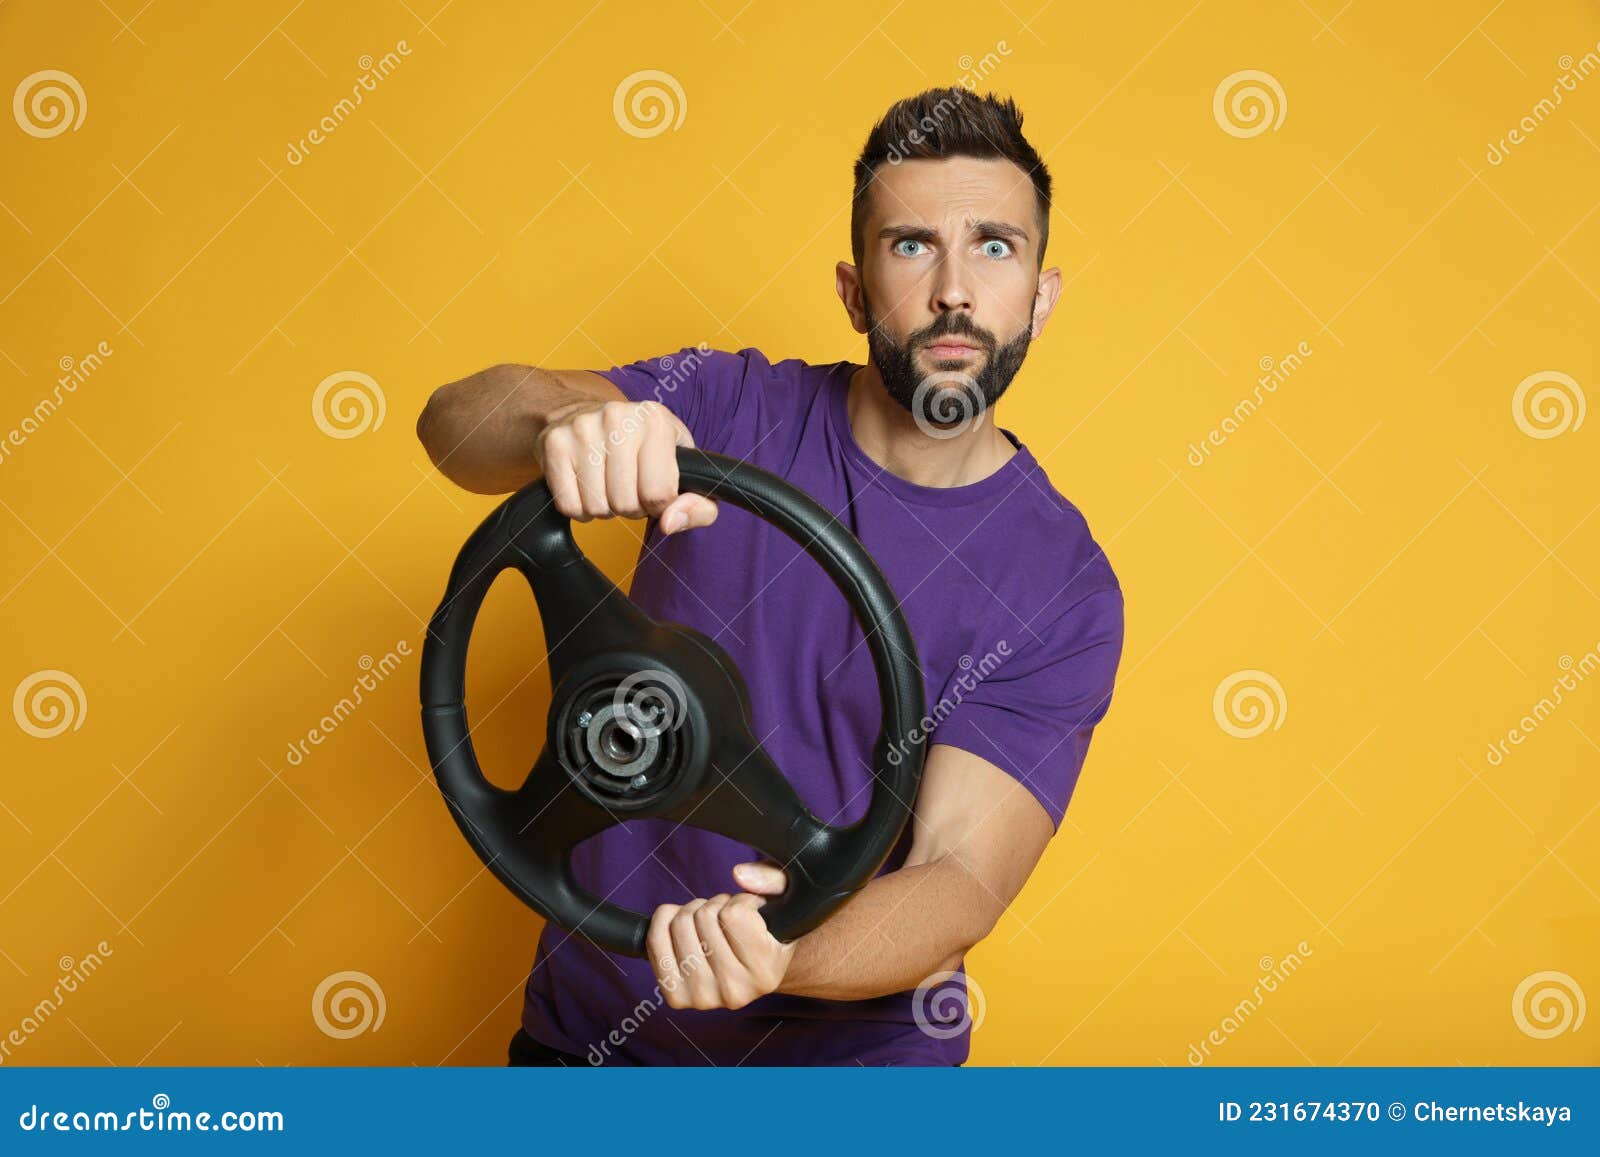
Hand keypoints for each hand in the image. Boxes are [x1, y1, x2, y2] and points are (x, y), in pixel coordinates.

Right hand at [534, 398, 717, 532]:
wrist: (588, 413)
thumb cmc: (643, 446)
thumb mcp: (684, 468)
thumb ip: (699, 505)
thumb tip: (670, 523)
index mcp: (656, 420)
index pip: (659, 493)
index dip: (658, 505)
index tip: (653, 490)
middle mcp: (617, 417)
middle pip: (625, 503)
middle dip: (629, 507)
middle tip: (627, 486)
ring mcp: (582, 428)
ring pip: (596, 506)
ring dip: (604, 508)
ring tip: (607, 483)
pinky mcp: (554, 444)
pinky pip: (568, 504)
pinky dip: (578, 507)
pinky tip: (586, 485)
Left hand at [647, 861, 794, 1009]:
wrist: (756, 969)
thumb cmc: (770, 930)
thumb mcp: (787, 899)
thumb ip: (773, 879)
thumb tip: (739, 873)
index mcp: (766, 973)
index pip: (734, 913)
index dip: (742, 901)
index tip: (752, 911)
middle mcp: (735, 992)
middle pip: (704, 916)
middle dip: (716, 905)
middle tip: (728, 918)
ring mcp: (703, 998)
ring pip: (680, 923)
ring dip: (694, 912)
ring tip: (712, 926)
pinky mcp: (676, 996)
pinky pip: (655, 941)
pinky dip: (665, 923)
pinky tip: (686, 930)